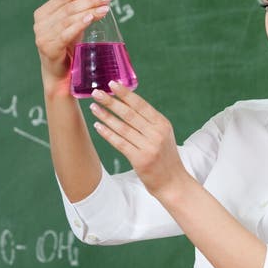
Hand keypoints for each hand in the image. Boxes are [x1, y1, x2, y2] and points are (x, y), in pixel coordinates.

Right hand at [33, 0, 114, 92]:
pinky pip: (66, 32)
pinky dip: (80, 23)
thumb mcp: (73, 28)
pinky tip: (91, 17)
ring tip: (105, 7)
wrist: (61, 79)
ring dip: (89, 10)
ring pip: (69, 17)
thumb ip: (81, 13)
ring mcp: (42, 35)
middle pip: (68, 6)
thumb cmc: (69, 52)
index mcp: (43, 13)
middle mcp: (40, 22)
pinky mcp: (49, 47)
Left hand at [89, 82, 185, 198]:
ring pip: (122, 127)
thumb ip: (149, 122)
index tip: (112, 84)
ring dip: (106, 116)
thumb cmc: (165, 158)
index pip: (141, 105)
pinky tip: (98, 126)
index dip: (125, 94)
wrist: (173, 182)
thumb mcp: (163, 135)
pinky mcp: (140, 159)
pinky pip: (120, 143)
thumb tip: (127, 103)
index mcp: (162, 124)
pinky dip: (107, 133)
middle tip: (96, 92)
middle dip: (111, 102)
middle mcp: (157, 133)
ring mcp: (149, 147)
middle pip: (130, 114)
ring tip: (94, 107)